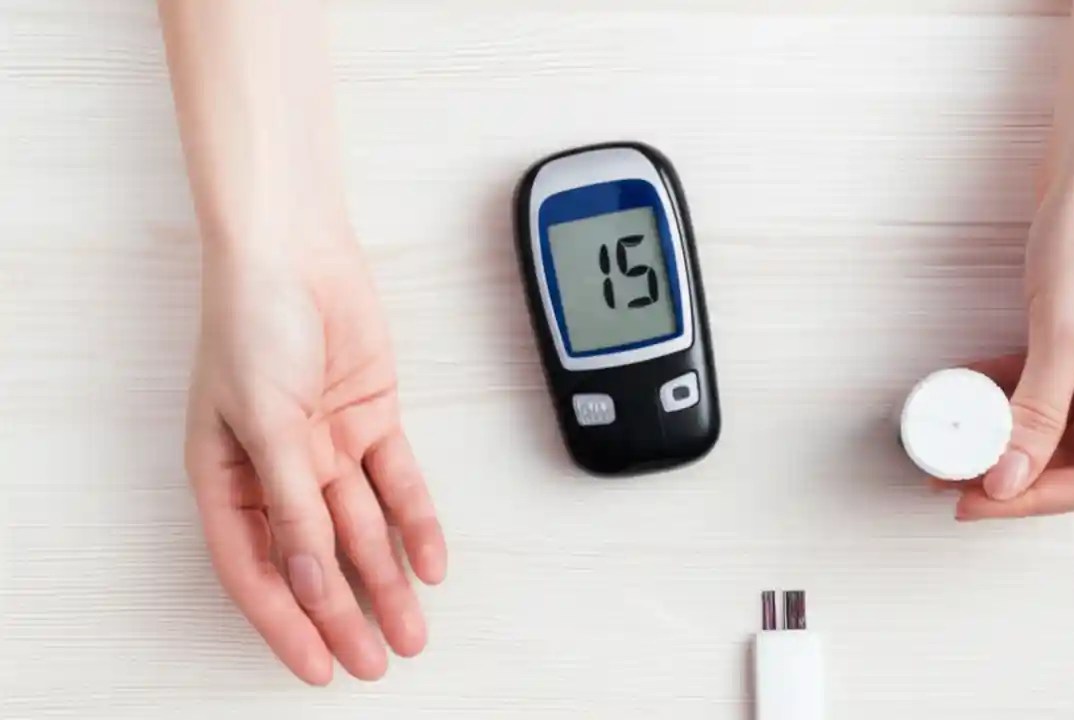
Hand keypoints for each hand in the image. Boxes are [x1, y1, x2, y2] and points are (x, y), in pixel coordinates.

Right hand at [184, 230, 446, 683]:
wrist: (296, 250)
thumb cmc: (253, 321)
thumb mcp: (266, 423)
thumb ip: (292, 504)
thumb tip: (309, 579)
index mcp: (226, 477)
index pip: (259, 569)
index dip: (288, 623)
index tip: (319, 666)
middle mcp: (278, 470)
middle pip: (316, 559)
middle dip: (346, 613)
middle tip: (376, 661)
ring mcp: (327, 447)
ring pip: (362, 530)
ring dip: (387, 579)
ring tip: (413, 630)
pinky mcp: (370, 421)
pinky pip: (397, 484)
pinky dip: (415, 523)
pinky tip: (430, 563)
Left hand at [952, 138, 1073, 519]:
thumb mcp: (1064, 329)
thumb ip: (1036, 412)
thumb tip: (1006, 479)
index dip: (1036, 497)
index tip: (975, 500)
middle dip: (1013, 471)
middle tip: (950, 478)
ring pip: (1056, 424)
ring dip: (1004, 436)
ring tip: (945, 444)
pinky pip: (1045, 386)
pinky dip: (1005, 395)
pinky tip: (962, 395)